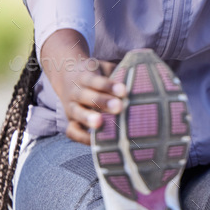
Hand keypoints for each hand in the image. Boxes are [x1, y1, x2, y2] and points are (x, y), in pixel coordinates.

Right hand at [40, 29, 126, 145]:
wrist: (66, 75)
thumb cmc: (96, 73)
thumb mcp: (104, 67)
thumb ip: (119, 71)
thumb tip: (143, 76)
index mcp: (85, 75)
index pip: (96, 80)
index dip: (109, 85)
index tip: (124, 90)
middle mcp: (75, 91)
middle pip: (86, 96)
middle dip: (102, 102)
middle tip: (119, 107)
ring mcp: (71, 107)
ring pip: (77, 113)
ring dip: (89, 119)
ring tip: (102, 124)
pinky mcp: (70, 121)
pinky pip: (72, 131)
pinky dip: (82, 138)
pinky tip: (97, 142)